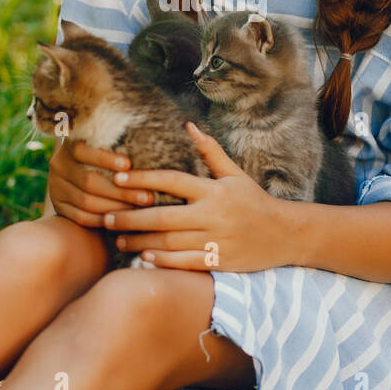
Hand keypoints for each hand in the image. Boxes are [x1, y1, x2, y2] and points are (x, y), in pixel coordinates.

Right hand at [47, 139, 154, 226]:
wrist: (79, 167)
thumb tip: (146, 138)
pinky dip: (103, 219)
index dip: (105, 158)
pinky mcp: (59, 206)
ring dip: (116, 207)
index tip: (129, 165)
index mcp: (68, 145)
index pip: (83, 151)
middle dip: (121, 190)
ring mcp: (55, 188)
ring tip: (140, 210)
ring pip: (86, 202)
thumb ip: (116, 141)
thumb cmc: (106, 152)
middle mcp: (58, 166)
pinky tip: (122, 220)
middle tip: (148, 196)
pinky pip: (81, 217)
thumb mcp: (104, 140)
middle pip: (89, 181)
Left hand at [101, 123, 287, 271]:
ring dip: (140, 241)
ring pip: (169, 242)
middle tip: (105, 216)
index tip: (117, 180)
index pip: (172, 180)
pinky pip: (184, 263)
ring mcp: (215, 240)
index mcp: (213, 191)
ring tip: (118, 237)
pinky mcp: (219, 262)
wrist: (285, 234)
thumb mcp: (235, 174)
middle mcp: (213, 215)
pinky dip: (162, 261)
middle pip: (163, 216)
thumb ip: (210, 152)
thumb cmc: (255, 202)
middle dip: (130, 217)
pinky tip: (142, 257)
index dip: (143, 179)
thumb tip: (189, 125)